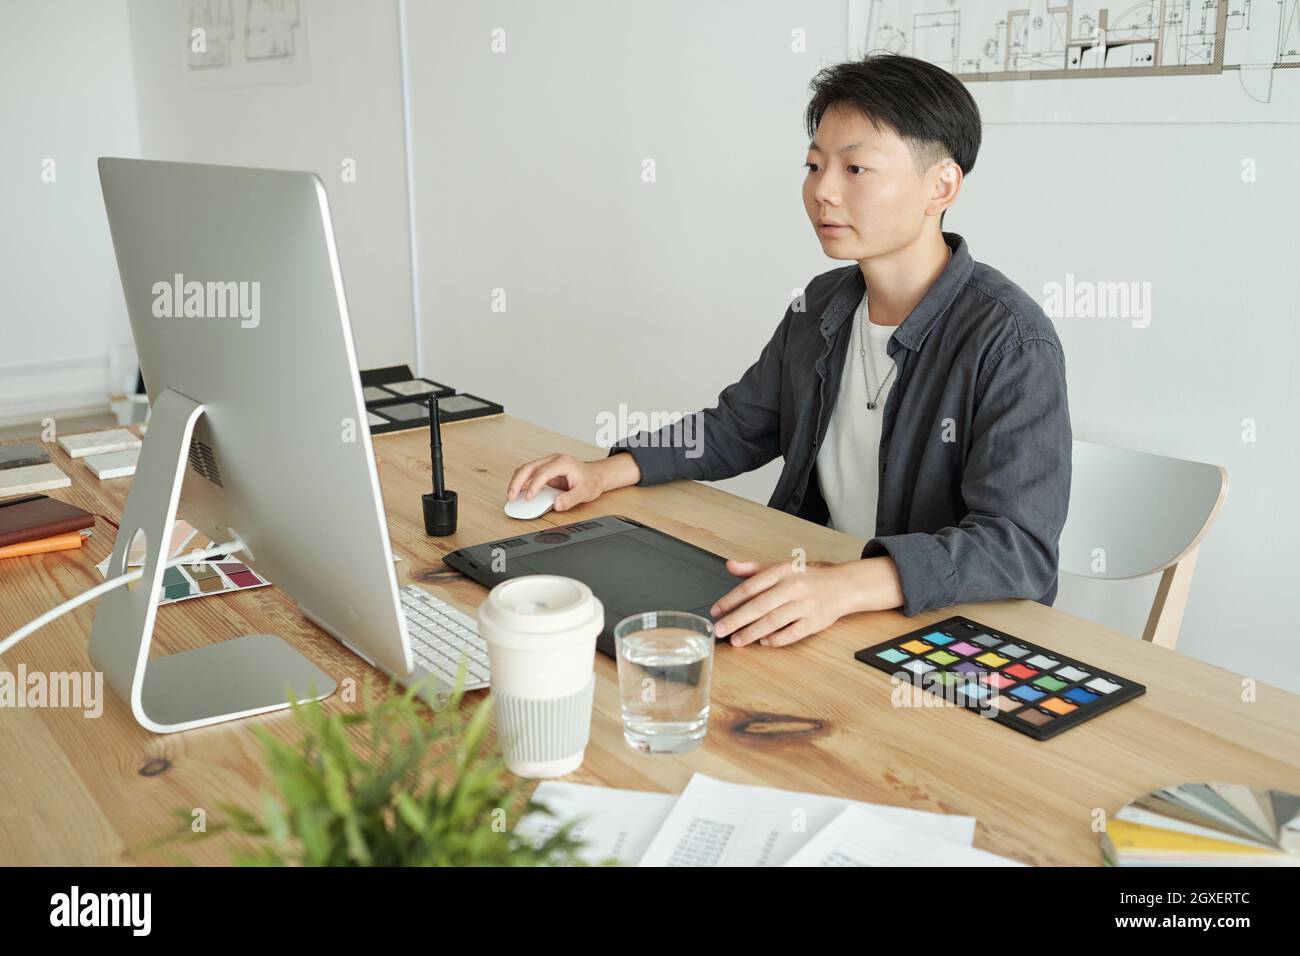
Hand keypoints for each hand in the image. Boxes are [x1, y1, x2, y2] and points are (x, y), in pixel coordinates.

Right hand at [505, 452, 638, 512]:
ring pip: (525, 469)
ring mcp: (547, 463)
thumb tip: (556, 504)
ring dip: (516, 482)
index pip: (543, 472)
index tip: (529, 498)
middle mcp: (553, 460)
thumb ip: (571, 499)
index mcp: (563, 463)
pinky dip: (521, 482)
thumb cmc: (591, 481)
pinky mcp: (544, 469)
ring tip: (511, 496)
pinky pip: (528, 473)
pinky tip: (517, 492)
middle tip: (511, 496)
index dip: (534, 485)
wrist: (595, 475)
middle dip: (517, 482)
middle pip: (529, 467)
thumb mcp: (585, 492)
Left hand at [710, 556, 903, 646]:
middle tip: (720, 630)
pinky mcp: (815, 621)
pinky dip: (777, 639)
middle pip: (759, 605)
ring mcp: (805, 605)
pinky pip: (793, 633)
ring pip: (774, 620)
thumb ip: (754, 569)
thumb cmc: (807, 578)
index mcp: (782, 572)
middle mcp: (793, 587)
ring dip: (752, 632)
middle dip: (736, 619)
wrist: (842, 585)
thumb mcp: (781, 568)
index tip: (716, 611)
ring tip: (736, 640)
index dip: (731, 600)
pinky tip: (763, 642)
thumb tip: (730, 566)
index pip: (751, 586)